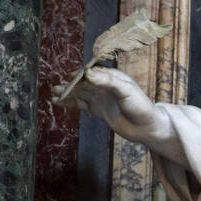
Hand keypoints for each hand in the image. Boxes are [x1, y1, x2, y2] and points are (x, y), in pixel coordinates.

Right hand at [53, 66, 171, 149]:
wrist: (147, 128)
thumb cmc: (140, 106)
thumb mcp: (126, 90)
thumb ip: (107, 81)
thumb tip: (88, 73)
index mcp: (112, 77)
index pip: (91, 72)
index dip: (79, 75)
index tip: (69, 78)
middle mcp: (104, 86)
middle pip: (83, 82)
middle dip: (69, 84)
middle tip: (56, 88)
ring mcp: (101, 98)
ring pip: (80, 93)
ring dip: (67, 93)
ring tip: (54, 94)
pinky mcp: (99, 110)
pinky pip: (81, 104)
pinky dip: (70, 103)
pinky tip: (59, 103)